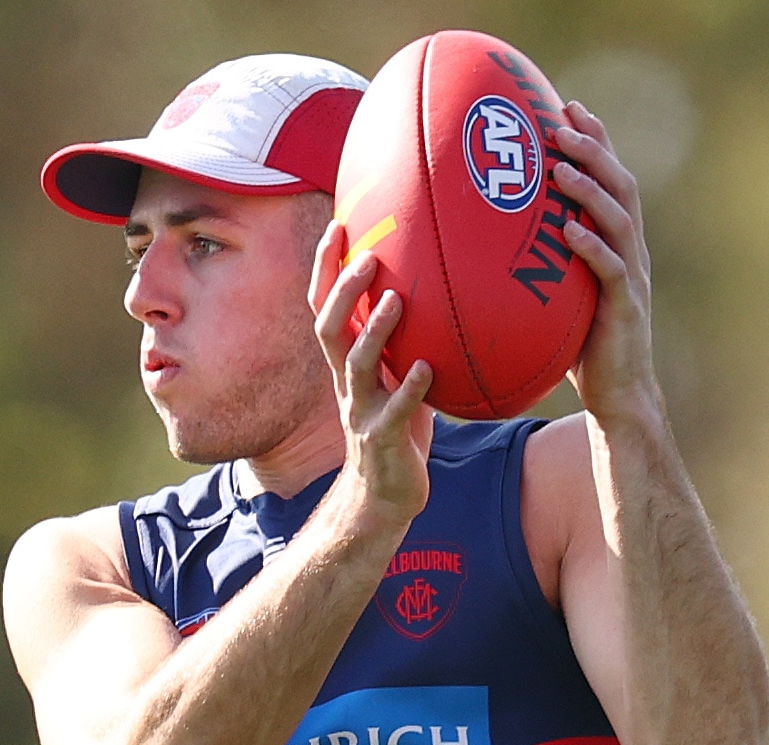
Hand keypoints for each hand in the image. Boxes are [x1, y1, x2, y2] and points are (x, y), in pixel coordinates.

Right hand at [309, 220, 435, 523]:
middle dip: (344, 290)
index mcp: (346, 364)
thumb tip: (443, 292)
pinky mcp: (384, 441)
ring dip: (375, 331)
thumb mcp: (397, 378)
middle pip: (330, 327)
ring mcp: (362, 412)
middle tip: (367, 255)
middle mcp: (347, 383)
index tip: (338, 223)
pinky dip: (410, 390)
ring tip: (397, 300)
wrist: (383, 497)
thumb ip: (408, 340)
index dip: (326, 268)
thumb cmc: (397, 429)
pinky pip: (396, 412)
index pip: (324, 307)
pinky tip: (427, 368)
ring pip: (358, 365)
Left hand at [551, 103, 662, 431]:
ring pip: (619, 220)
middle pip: (620, 186)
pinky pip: (611, 271)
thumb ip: (538, 269)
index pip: (611, 181)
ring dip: (590, 189)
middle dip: (594, 149)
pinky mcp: (625, 310)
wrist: (618, 399)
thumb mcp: (558, 300)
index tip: (569, 107)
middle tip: (562, 121)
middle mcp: (630, 254)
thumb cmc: (581, 352)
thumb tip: (481, 248)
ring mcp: (631, 279)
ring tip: (560, 167)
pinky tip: (568, 230)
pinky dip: (591, 246)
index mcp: (618, 245)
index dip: (596, 142)